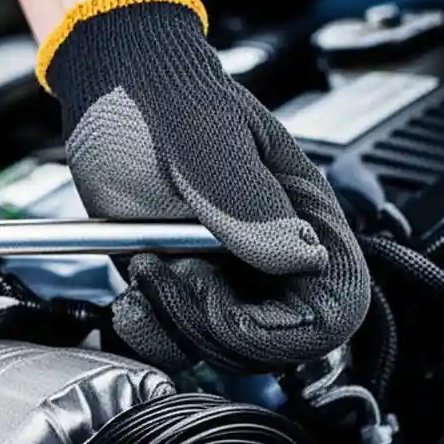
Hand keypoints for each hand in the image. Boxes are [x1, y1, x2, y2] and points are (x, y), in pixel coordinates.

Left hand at [40, 0, 369, 371]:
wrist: (110, 92)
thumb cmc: (166, 97)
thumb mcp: (204, 140)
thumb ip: (247, 200)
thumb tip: (301, 257)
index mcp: (303, 220)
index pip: (333, 312)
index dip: (282, 331)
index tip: (227, 306)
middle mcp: (269, 258)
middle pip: (270, 348)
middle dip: (211, 324)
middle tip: (171, 267)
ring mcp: (222, 276)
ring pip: (218, 352)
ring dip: (174, 325)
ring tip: (148, 265)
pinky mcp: (177, 286)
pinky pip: (174, 343)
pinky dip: (147, 332)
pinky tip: (131, 294)